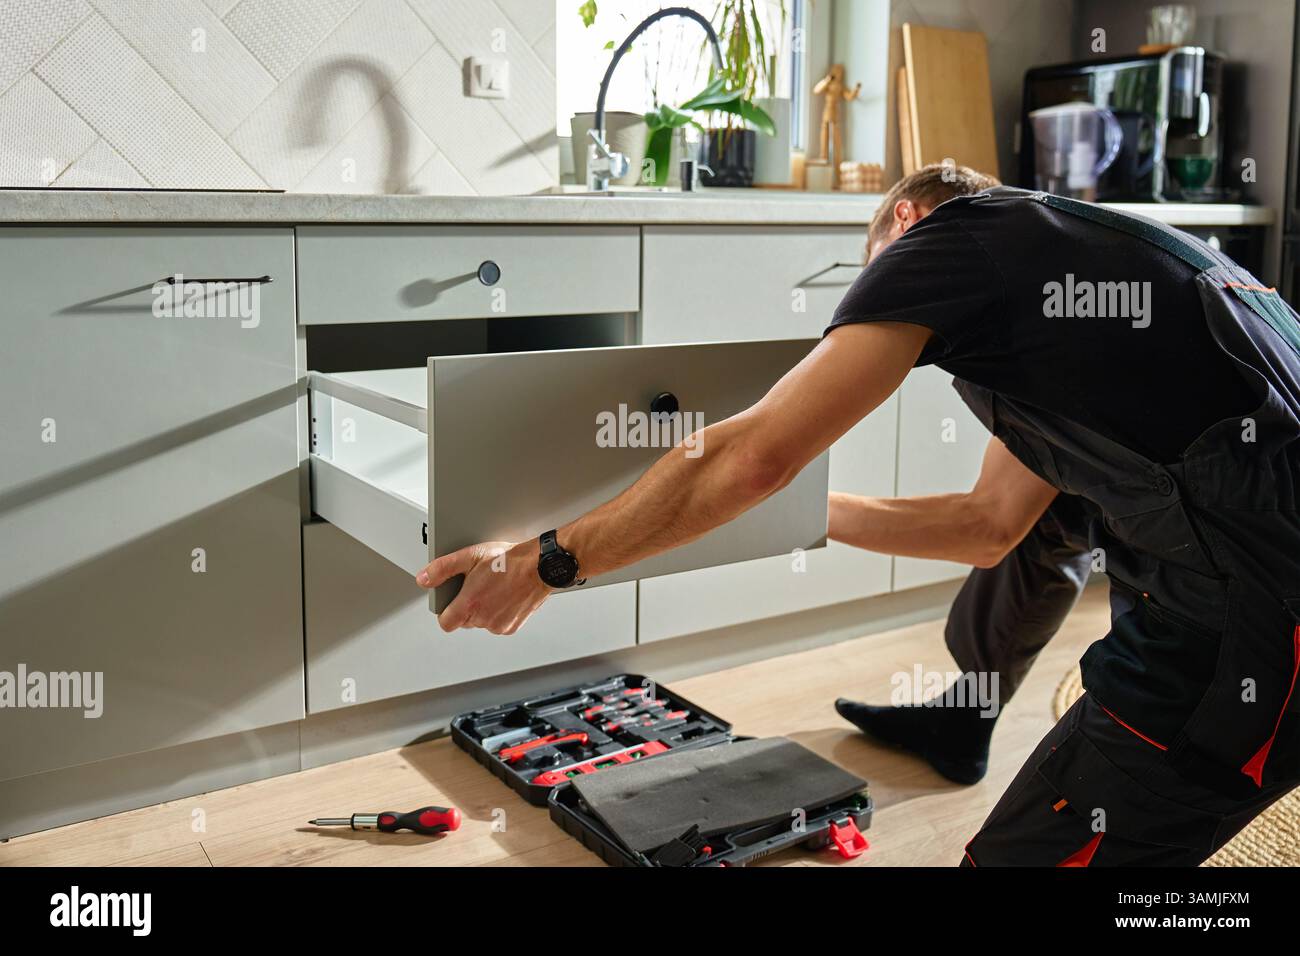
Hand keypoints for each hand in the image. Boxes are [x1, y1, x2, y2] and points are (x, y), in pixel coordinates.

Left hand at [416, 539, 549, 634]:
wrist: (540, 566)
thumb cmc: (510, 560)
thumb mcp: (471, 556)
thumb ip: (442, 569)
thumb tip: (424, 579)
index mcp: (470, 604)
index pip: (446, 623)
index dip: (447, 611)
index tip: (453, 600)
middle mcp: (484, 619)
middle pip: (464, 621)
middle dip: (468, 606)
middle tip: (478, 585)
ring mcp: (499, 625)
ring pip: (482, 622)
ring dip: (484, 609)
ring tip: (494, 587)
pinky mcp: (512, 627)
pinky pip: (498, 623)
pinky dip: (499, 612)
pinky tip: (505, 595)